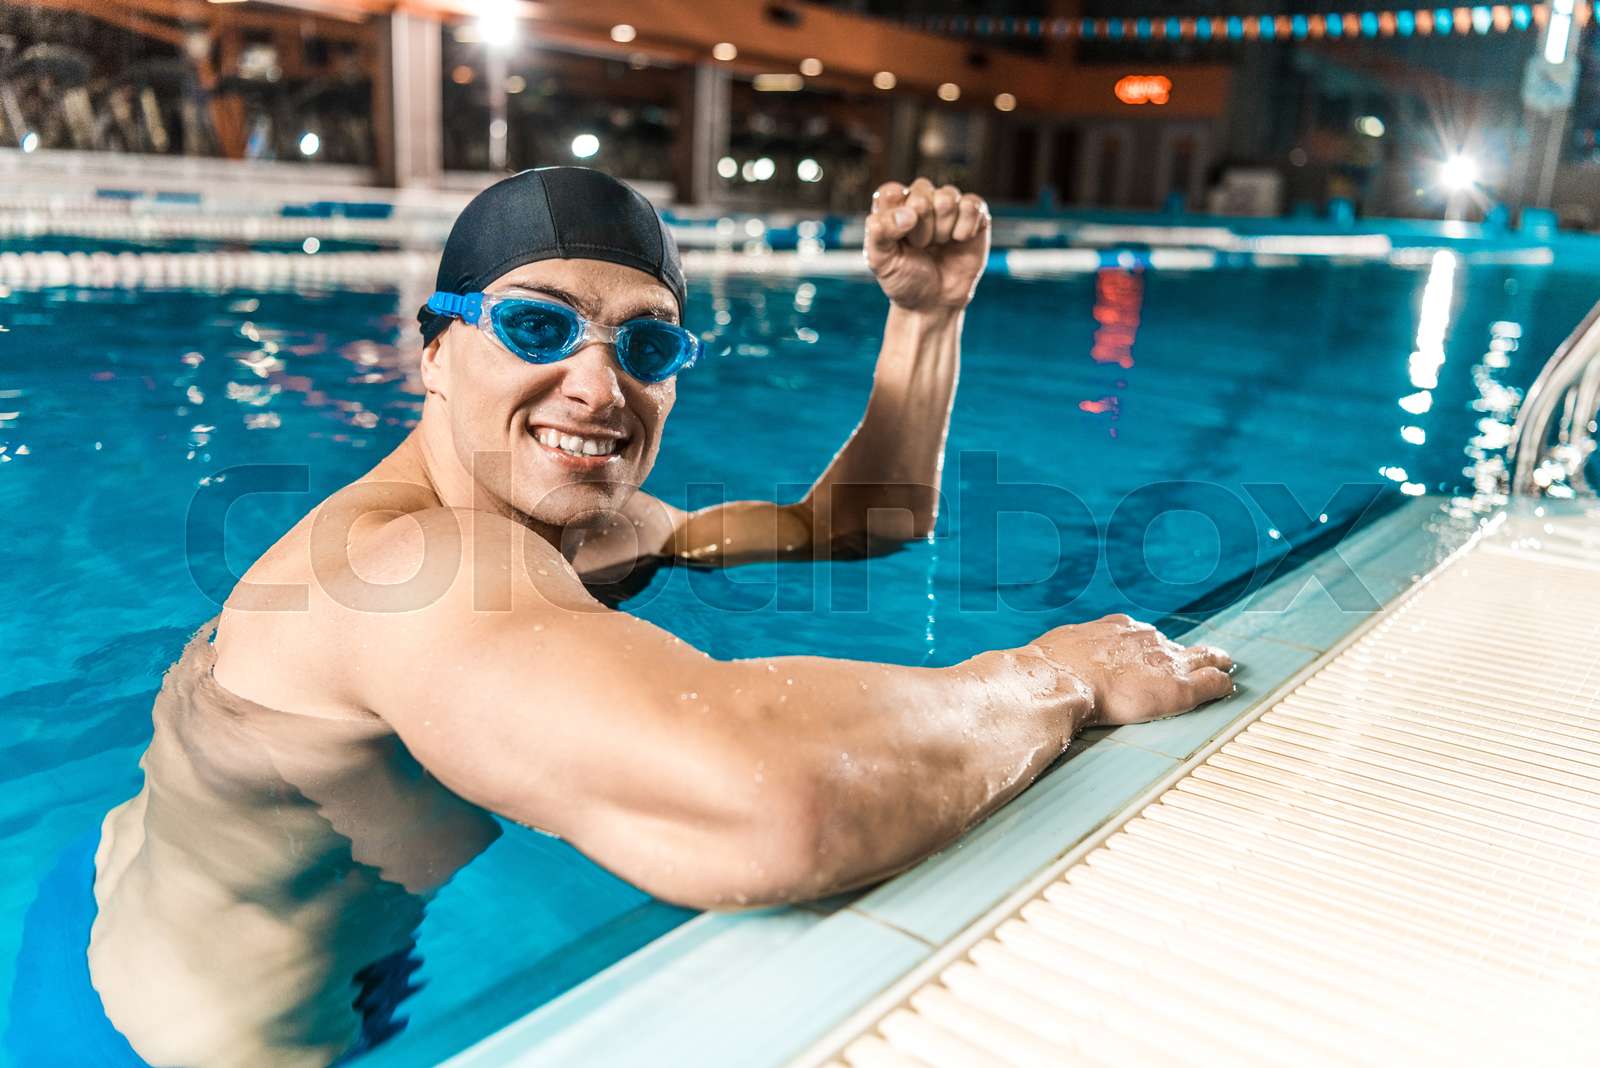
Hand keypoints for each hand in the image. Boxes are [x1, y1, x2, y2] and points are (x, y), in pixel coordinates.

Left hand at [865, 178, 991, 312]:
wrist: (934, 303)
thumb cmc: (904, 278)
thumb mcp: (880, 261)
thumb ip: (879, 232)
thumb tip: (909, 214)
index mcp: (892, 206)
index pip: (891, 193)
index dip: (896, 218)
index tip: (899, 241)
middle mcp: (920, 199)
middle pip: (922, 193)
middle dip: (921, 228)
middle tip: (920, 247)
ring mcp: (947, 204)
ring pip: (948, 197)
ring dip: (943, 229)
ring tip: (939, 244)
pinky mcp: (973, 214)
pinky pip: (973, 205)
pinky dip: (966, 227)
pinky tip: (960, 240)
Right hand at [1023, 614, 1233, 727]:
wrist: (1059, 680)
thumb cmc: (1049, 670)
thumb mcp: (1057, 653)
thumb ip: (1064, 657)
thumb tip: (1036, 666)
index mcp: (1117, 628)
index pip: (1144, 635)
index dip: (1153, 647)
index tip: (1156, 654)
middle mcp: (1147, 639)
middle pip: (1177, 645)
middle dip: (1190, 652)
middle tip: (1206, 656)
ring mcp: (1166, 661)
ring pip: (1203, 657)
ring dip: (1215, 661)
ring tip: (1226, 665)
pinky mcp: (1180, 687)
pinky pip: (1213, 681)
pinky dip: (1222, 683)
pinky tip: (1229, 686)